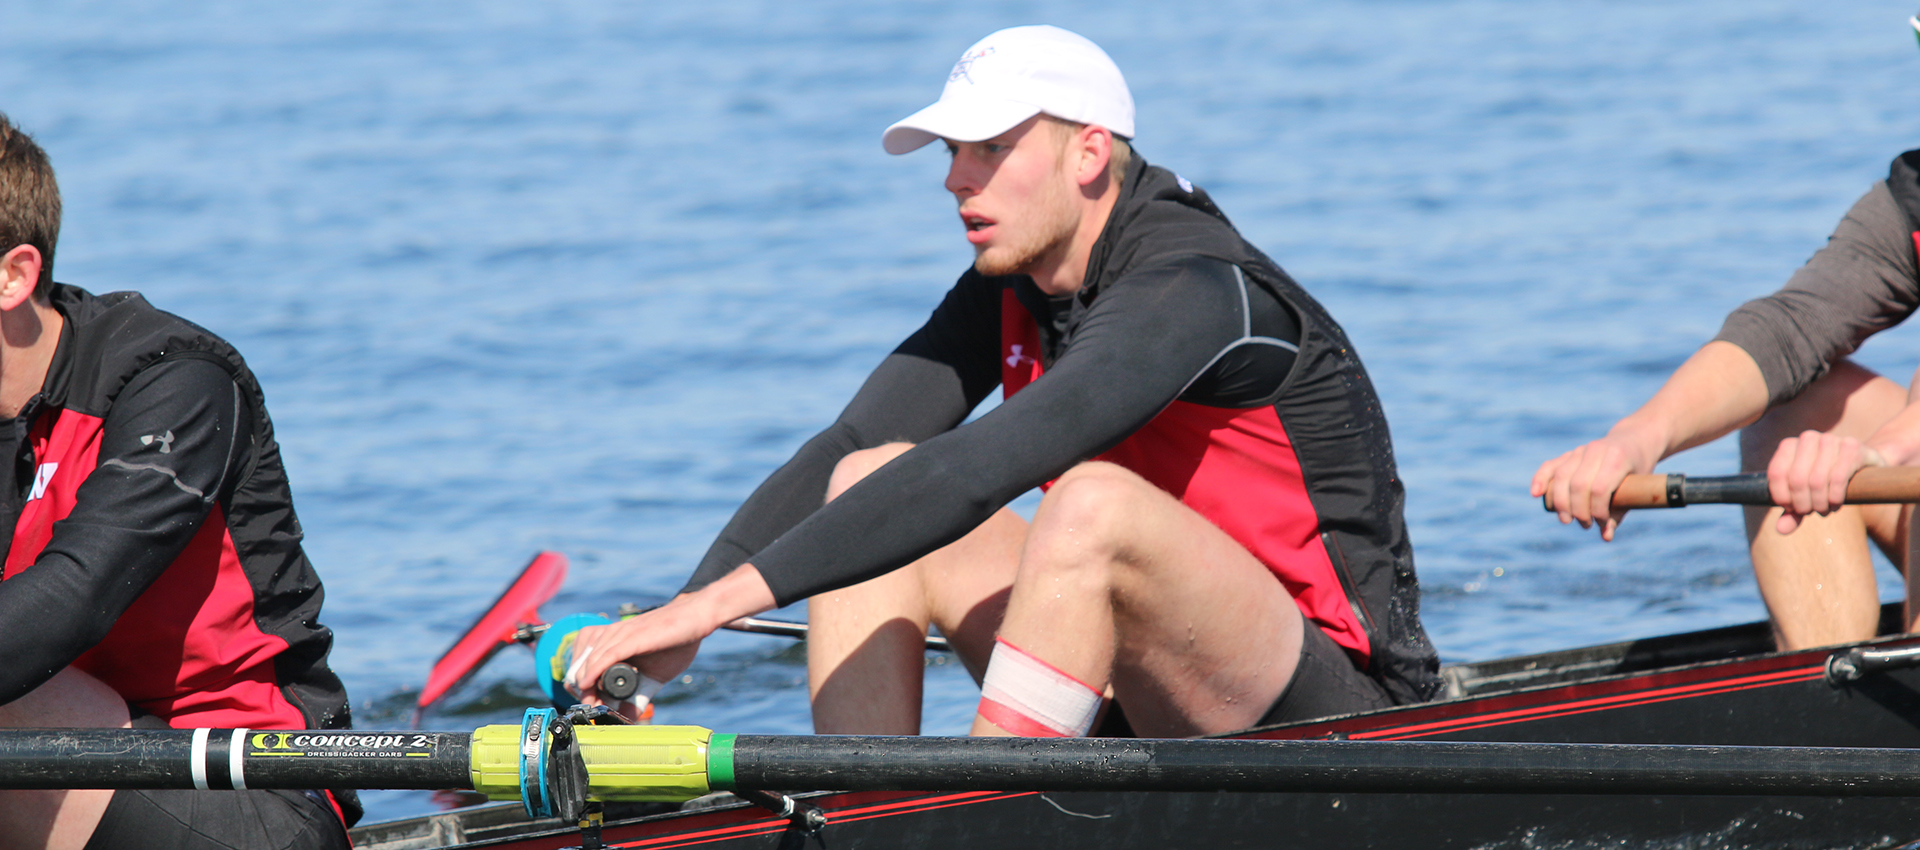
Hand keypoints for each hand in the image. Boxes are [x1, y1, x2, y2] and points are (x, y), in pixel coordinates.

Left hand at [561, 563, 777, 715]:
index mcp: (612, 642)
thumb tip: (628, 718)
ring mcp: (620, 634)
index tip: (588, 703)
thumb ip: (639, 695)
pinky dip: (593, 670)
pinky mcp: (632, 637)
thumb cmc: (677, 643)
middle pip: (578, 664)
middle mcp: (611, 635)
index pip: (581, 664)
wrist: (696, 619)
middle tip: (591, 705)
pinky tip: (587, 684)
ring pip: (589, 661)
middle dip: (579, 688)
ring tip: (592, 703)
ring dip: (585, 686)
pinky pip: (606, 654)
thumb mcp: (653, 675)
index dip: (579, 685)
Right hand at [1531, 436, 1657, 541]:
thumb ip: (1619, 513)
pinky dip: (1540, 479)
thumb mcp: (1637, 489)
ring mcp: (1580, 450)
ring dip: (1561, 503)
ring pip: (1562, 476)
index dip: (1598, 511)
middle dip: (1579, 510)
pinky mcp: (1569, 454)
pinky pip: (1550, 466)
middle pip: (1578, 485)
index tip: (1602, 524)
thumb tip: (1605, 537)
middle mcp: (1596, 451)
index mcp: (1617, 458)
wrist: (1635, 439)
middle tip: (1585, 525)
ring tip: (1566, 520)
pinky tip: (1536, 494)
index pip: (1600, 489)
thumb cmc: (1638, 470)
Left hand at [1766, 430, 1885, 534]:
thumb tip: (1781, 529)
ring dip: (1820, 503)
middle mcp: (1807, 438)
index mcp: (1789, 445)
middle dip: (1803, 504)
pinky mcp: (1852, 447)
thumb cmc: (1827, 480)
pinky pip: (1838, 478)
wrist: (1864, 465)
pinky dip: (1835, 497)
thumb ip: (1792, 511)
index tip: (1792, 509)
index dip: (1782, 497)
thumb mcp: (1806, 495)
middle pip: (1797, 480)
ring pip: (1817, 481)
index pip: (1776, 473)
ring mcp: (1830, 440)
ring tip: (1824, 510)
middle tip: (1812, 512)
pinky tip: (1836, 504)